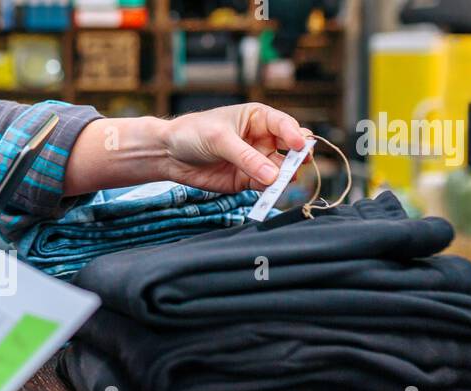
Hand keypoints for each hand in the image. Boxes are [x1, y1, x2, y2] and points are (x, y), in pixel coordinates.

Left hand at [161, 103, 310, 193]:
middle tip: (299, 165)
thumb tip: (272, 175)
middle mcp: (261, 139)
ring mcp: (256, 161)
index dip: (295, 134)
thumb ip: (246, 157)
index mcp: (258, 118)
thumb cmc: (193, 133)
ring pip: (280, 170)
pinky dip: (269, 190)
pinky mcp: (246, 180)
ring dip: (284, 176)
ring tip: (282, 181)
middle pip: (289, 148)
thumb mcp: (219, 139)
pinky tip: (269, 191)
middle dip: (297, 157)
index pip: (284, 124)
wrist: (169, 154)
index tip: (301, 145)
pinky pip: (264, 186)